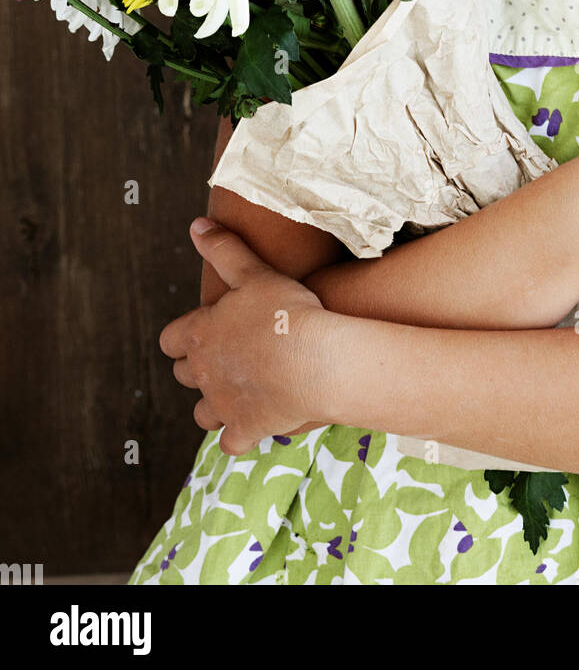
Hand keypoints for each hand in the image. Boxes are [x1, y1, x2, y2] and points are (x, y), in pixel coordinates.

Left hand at [160, 217, 335, 454]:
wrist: (316, 360)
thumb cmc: (284, 312)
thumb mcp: (254, 271)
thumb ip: (223, 249)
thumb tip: (195, 226)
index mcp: (198, 335)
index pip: (171, 339)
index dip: (184, 335)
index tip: (204, 330)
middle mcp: (203, 374)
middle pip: (184, 375)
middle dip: (198, 368)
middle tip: (226, 356)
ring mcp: (223, 406)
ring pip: (202, 412)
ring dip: (213, 404)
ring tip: (236, 392)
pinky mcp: (246, 430)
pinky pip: (231, 443)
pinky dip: (238, 435)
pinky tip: (253, 424)